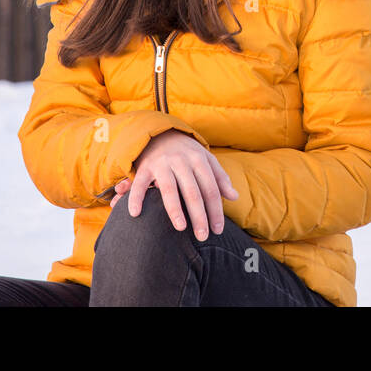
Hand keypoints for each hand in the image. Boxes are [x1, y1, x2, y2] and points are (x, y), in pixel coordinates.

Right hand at [112, 130, 238, 240]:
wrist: (161, 133)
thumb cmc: (187, 152)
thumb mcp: (206, 160)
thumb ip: (220, 178)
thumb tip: (235, 197)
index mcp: (199, 160)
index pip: (211, 189)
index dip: (216, 210)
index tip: (218, 230)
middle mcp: (182, 161)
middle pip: (193, 192)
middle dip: (199, 216)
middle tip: (203, 236)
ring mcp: (162, 164)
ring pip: (169, 189)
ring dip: (174, 209)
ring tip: (181, 228)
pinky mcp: (145, 167)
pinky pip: (140, 184)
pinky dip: (136, 198)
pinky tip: (135, 214)